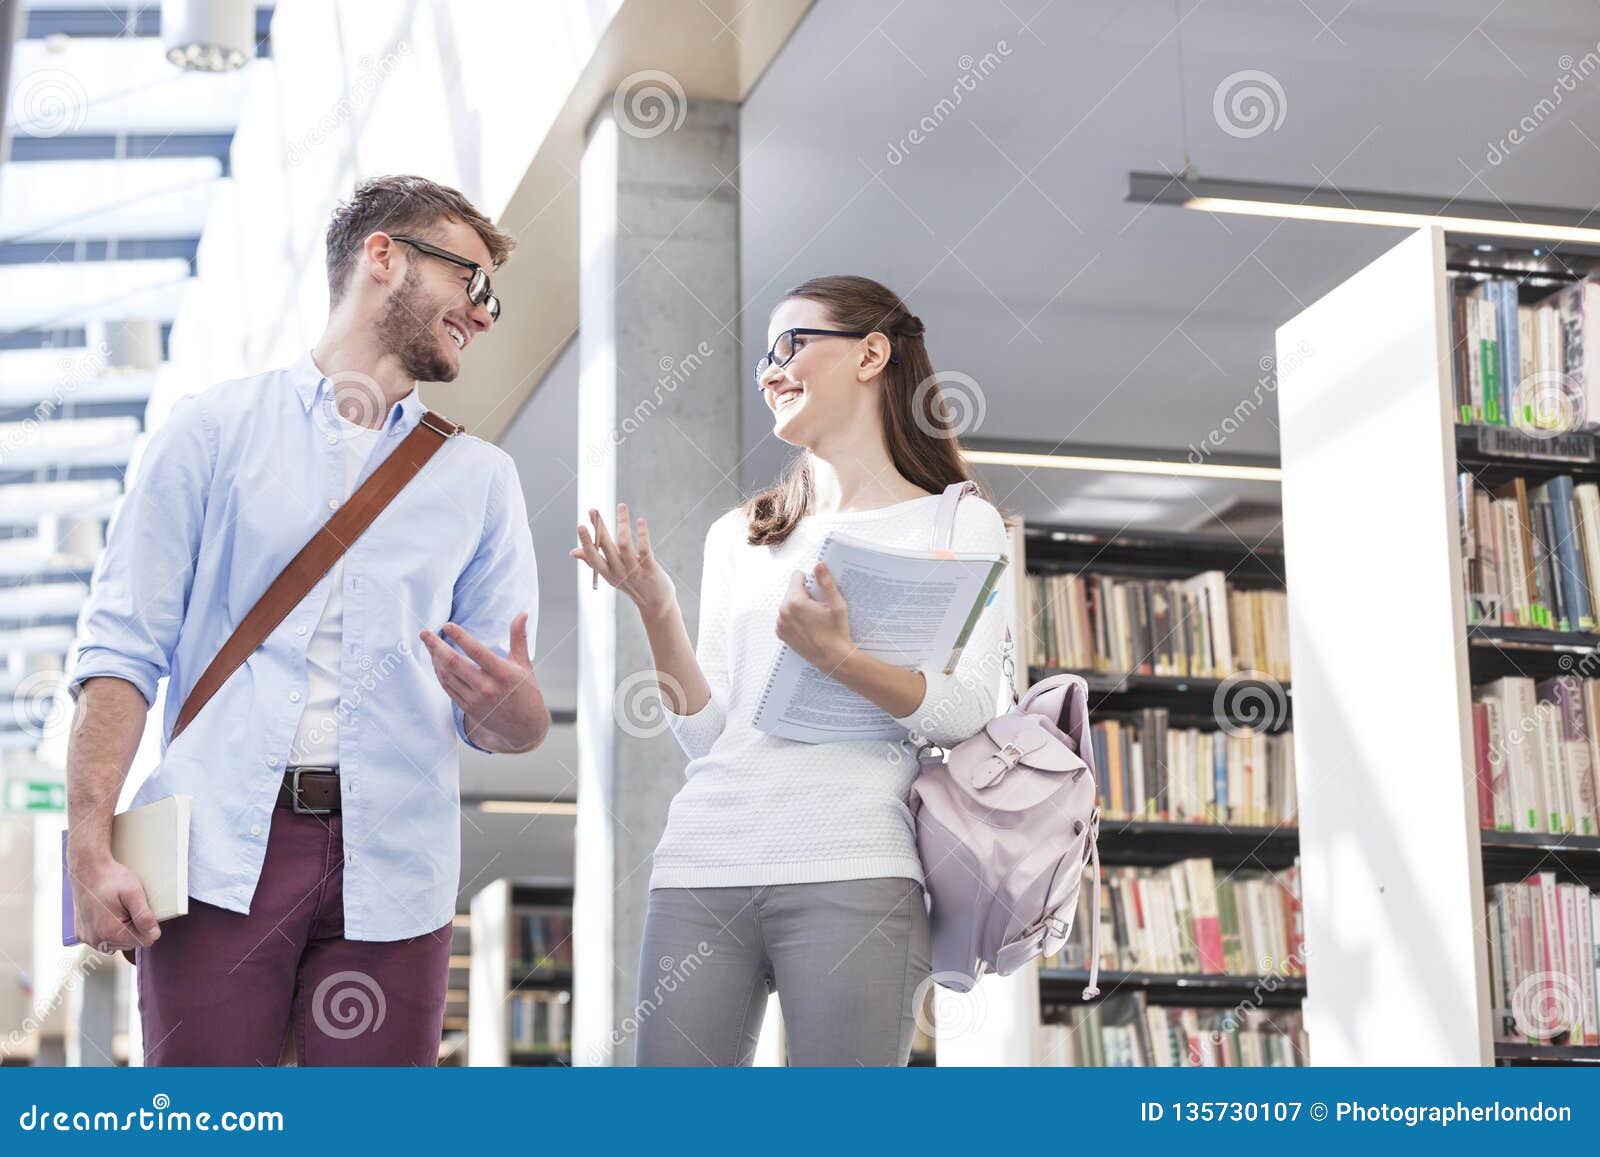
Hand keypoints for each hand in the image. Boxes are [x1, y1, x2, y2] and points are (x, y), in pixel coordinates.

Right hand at [67, 850, 159, 954]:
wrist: (88, 870)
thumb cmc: (110, 878)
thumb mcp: (134, 893)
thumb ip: (144, 916)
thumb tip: (154, 934)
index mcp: (111, 932)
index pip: (144, 941)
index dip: (148, 925)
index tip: (140, 910)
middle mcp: (96, 940)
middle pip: (130, 943)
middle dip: (134, 927)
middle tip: (127, 907)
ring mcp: (88, 938)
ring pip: (117, 942)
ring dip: (122, 929)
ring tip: (117, 908)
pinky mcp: (82, 934)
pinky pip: (104, 938)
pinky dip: (109, 928)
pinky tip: (107, 913)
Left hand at [419, 613, 545, 751]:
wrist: (525, 727)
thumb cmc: (526, 691)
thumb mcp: (525, 664)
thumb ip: (519, 638)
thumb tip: (523, 613)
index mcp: (503, 673)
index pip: (476, 651)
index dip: (460, 637)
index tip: (446, 626)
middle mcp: (487, 687)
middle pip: (454, 663)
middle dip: (436, 646)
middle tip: (424, 633)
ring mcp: (476, 699)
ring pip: (447, 676)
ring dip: (435, 659)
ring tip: (429, 644)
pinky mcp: (468, 708)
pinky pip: (448, 688)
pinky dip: (440, 673)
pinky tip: (436, 662)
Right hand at [571, 503, 676, 619]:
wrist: (656, 604)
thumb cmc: (633, 586)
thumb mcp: (611, 575)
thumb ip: (593, 562)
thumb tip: (573, 551)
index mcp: (607, 572)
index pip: (592, 555)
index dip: (586, 541)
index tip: (580, 525)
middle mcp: (618, 571)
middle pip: (606, 547)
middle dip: (599, 528)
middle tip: (593, 510)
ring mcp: (634, 570)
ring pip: (624, 544)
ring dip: (622, 523)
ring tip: (621, 506)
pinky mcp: (650, 569)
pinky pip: (644, 549)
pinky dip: (642, 534)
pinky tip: (641, 521)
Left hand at [775, 562, 853, 671]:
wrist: (833, 657)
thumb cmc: (837, 632)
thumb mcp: (836, 604)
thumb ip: (826, 583)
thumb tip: (819, 565)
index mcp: (795, 601)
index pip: (796, 577)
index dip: (809, 581)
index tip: (818, 592)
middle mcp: (783, 612)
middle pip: (792, 591)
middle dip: (804, 595)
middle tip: (819, 608)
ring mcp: (780, 624)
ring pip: (789, 604)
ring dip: (799, 607)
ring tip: (814, 619)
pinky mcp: (781, 634)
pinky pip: (786, 618)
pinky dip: (794, 619)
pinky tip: (808, 627)